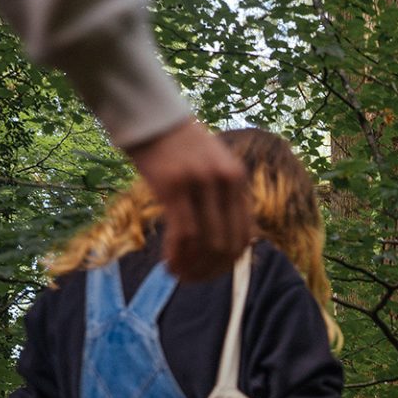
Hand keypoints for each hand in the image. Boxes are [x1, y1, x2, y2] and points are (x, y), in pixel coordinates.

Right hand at [127, 119, 253, 280]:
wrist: (152, 118)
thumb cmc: (180, 147)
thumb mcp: (214, 169)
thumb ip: (225, 199)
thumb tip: (229, 243)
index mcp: (238, 181)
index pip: (245, 235)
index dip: (230, 263)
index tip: (212, 275)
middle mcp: (225, 182)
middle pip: (227, 244)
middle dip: (210, 270)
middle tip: (192, 279)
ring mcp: (201, 184)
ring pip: (206, 243)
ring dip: (193, 266)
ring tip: (178, 274)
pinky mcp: (174, 186)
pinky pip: (183, 234)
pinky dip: (178, 255)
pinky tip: (168, 264)